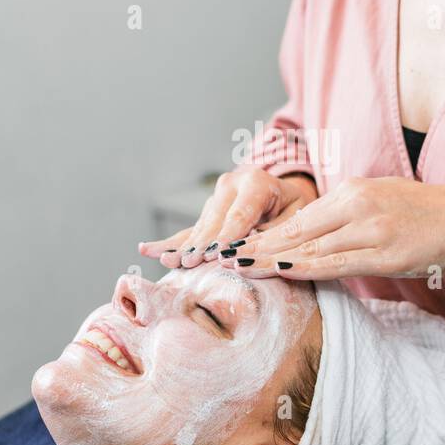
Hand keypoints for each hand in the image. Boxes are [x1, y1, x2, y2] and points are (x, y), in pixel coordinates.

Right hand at [138, 166, 318, 270]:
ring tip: (168, 260)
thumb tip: (256, 252)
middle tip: (189, 263)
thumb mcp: (297, 216)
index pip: (241, 213)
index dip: (229, 235)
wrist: (285, 191)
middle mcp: (231, 184)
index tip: (217, 254)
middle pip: (215, 219)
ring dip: (184, 246)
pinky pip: (188, 229)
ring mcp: (216, 197)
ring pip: (200, 225)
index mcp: (256, 182)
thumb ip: (278, 232)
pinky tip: (146, 249)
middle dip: (202, 243)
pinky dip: (171, 242)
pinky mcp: (207, 211)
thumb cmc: (294, 207)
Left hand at [218, 176, 444, 281]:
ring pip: (308, 245)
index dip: (262, 233)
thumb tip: (313, 239)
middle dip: (254, 245)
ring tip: (236, 267)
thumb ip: (347, 218)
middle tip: (217, 257)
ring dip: (269, 259)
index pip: (298, 216)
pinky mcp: (384, 253)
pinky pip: (335, 263)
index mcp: (352, 192)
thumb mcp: (381, 204)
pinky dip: (303, 268)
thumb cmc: (427, 217)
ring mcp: (369, 229)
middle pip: (295, 229)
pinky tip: (279, 273)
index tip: (232, 244)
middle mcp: (355, 205)